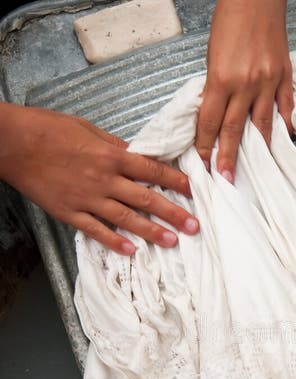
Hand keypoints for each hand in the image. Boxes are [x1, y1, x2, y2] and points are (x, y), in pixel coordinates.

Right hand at [0, 104, 198, 254]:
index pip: (152, 169)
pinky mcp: (69, 212)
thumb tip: (137, 154)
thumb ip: (115, 145)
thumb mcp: (88, 128)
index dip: (175, 181)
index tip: (192, 190)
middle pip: (146, 199)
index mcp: (111, 155)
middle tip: (194, 226)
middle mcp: (104, 179)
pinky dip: (114, 241)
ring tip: (171, 242)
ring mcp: (87, 198)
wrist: (13, 143)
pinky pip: (96, 230)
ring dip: (152, 232)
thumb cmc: (47, 129)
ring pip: (126, 219)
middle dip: (173, 213)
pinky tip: (131, 250)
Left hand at [196, 0, 293, 180]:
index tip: (203, 164)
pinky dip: (285, 123)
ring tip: (257, 168)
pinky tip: (286, 138)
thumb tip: (216, 113)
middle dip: (229, 157)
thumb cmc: (228, 20)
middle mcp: (246, 84)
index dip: (205, 145)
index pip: (210, 122)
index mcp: (221, 79)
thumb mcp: (212, 56)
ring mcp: (269, 81)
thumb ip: (215, 87)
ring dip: (258, 149)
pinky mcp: (285, 75)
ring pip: (263, 124)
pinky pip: (285, 106)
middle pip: (235, 130)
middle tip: (226, 180)